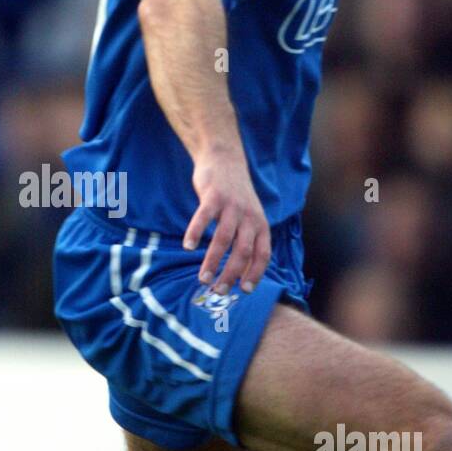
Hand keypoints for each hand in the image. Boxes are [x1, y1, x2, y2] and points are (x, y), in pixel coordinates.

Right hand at [183, 147, 270, 293]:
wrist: (225, 159)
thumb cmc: (235, 196)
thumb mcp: (249, 217)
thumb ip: (247, 240)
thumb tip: (239, 273)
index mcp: (260, 225)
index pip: (263, 254)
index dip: (255, 274)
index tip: (244, 291)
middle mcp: (249, 217)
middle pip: (243, 251)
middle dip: (231, 274)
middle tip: (219, 291)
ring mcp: (232, 206)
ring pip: (224, 239)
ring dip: (213, 261)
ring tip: (203, 278)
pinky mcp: (214, 196)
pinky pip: (204, 218)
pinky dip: (196, 233)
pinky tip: (188, 246)